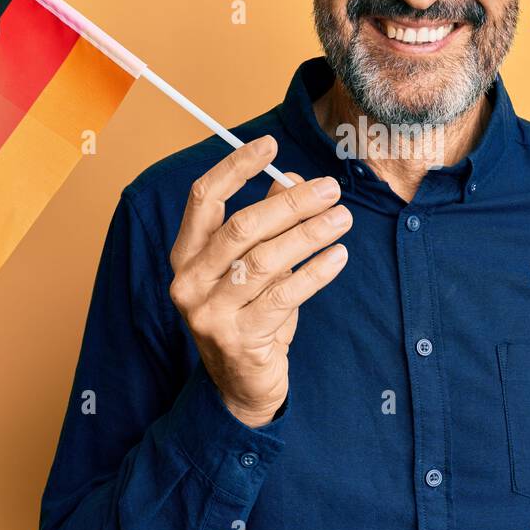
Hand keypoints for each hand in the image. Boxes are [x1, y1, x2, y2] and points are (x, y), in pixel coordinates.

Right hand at [168, 135, 351, 427]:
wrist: (240, 386)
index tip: (270, 143)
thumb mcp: (255, 266)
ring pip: (266, 261)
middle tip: (330, 189)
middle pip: (241, 227)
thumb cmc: (250, 314)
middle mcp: (189, 282)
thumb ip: (269, 224)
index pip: (203, 198)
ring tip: (343, 219)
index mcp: (186, 255)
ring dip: (310, 234)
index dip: (236, 167)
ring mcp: (210, 314)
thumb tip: (292, 178)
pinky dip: (316, 272)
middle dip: (290, 203)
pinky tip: (338, 256)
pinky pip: (284, 296)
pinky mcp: (239, 339)